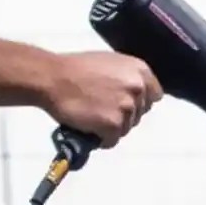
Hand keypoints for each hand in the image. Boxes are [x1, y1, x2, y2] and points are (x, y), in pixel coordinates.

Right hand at [41, 51, 162, 148]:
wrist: (51, 78)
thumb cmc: (74, 70)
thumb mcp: (110, 64)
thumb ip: (127, 77)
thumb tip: (136, 94)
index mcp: (140, 70)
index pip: (154, 95)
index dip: (138, 101)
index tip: (123, 102)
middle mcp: (138, 88)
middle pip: (139, 113)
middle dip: (123, 114)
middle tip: (100, 108)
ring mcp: (127, 107)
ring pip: (126, 128)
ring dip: (110, 127)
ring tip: (91, 115)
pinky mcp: (114, 124)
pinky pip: (112, 140)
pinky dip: (100, 138)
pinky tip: (88, 127)